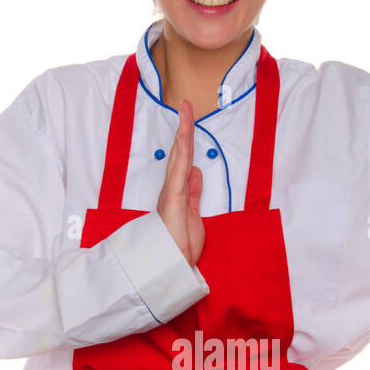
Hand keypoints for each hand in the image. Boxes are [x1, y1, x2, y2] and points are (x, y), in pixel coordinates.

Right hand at [156, 98, 204, 266]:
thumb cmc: (181, 244)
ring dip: (183, 131)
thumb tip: (198, 173)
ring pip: (179, 154)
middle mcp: (173, 188)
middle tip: (185, 105)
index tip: (189, 122)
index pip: (184, 160)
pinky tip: (185, 134)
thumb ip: (195, 193)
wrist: (173, 264)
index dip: (186, 140)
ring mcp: (172, 191)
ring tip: (185, 109)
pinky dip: (182, 150)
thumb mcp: (194, 214)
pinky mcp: (174, 196)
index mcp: (178, 191)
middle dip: (183, 127)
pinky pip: (180, 168)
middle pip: (179, 151)